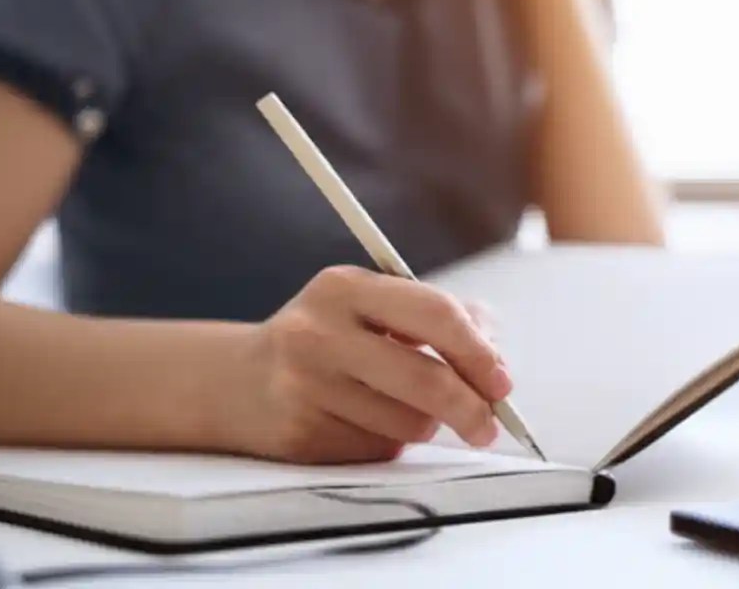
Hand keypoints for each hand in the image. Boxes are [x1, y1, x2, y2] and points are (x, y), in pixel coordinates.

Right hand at [219, 266, 510, 463]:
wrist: (237, 381)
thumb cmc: (328, 339)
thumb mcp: (371, 307)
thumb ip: (436, 319)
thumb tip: (495, 358)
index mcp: (344, 287)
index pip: (434, 314)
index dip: (479, 352)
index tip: (502, 381)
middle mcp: (318, 333)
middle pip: (426, 379)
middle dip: (471, 408)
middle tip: (488, 425)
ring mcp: (305, 386)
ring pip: (408, 423)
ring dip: (424, 425)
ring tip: (400, 409)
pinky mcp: (301, 435)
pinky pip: (379, 450)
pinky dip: (388, 444)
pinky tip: (361, 423)